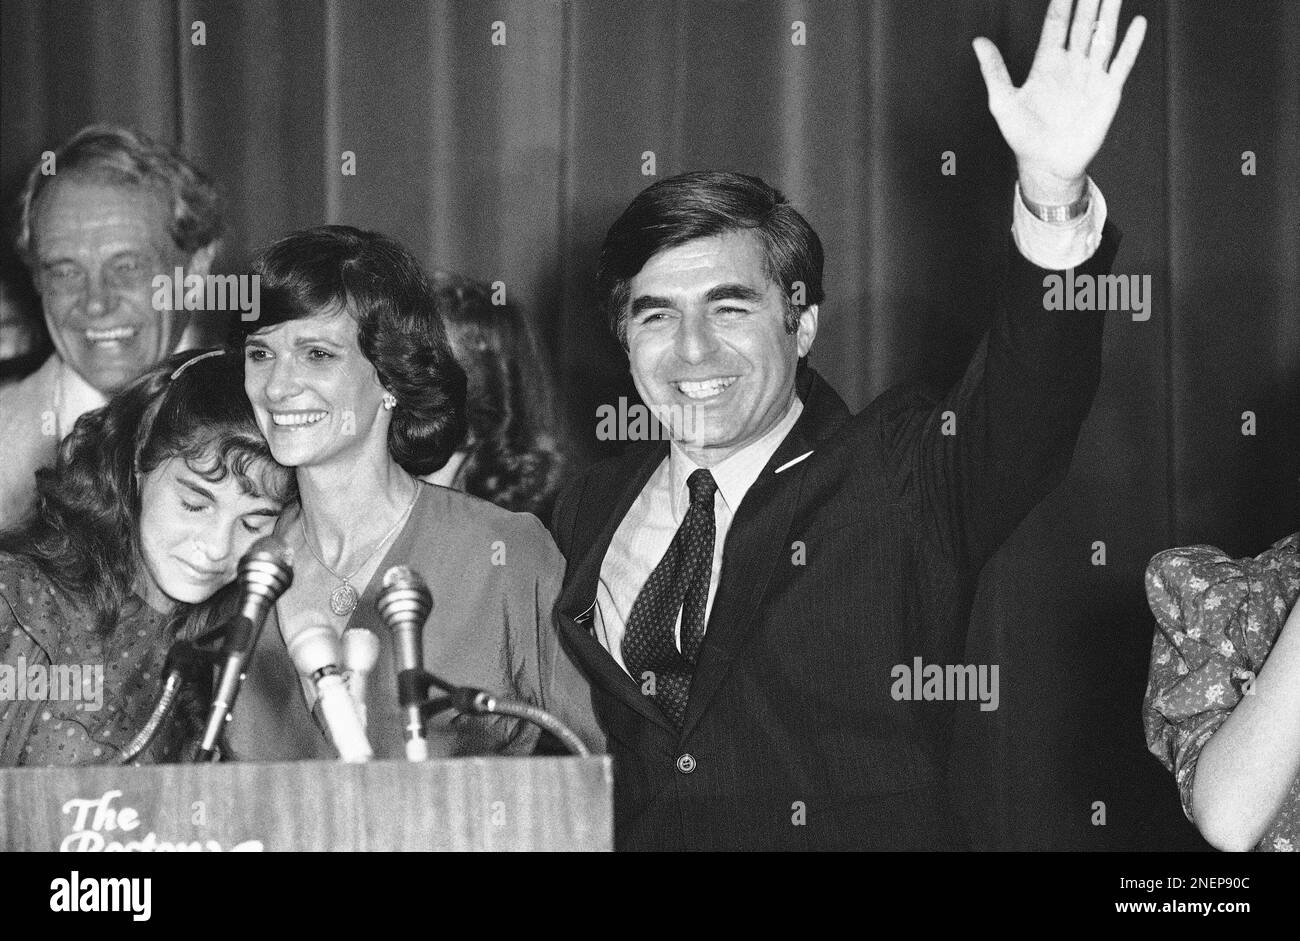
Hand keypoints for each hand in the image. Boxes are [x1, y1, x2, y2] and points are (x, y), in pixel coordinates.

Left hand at [972, 0, 1146, 203]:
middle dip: (1089, 0)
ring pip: (1104, 36)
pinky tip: (1137, 23)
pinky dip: (1130, 44)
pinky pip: (1121, 63)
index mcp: (1047, 63)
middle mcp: (1071, 64)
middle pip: (1083, 23)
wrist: (1047, 165)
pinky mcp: (1107, 92)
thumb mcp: (1003, 102)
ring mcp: (1090, 76)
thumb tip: (978, 41)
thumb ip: (993, 70)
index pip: (1057, 24)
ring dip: (1110, 13)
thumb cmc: (1023, 136)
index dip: (1062, 2)